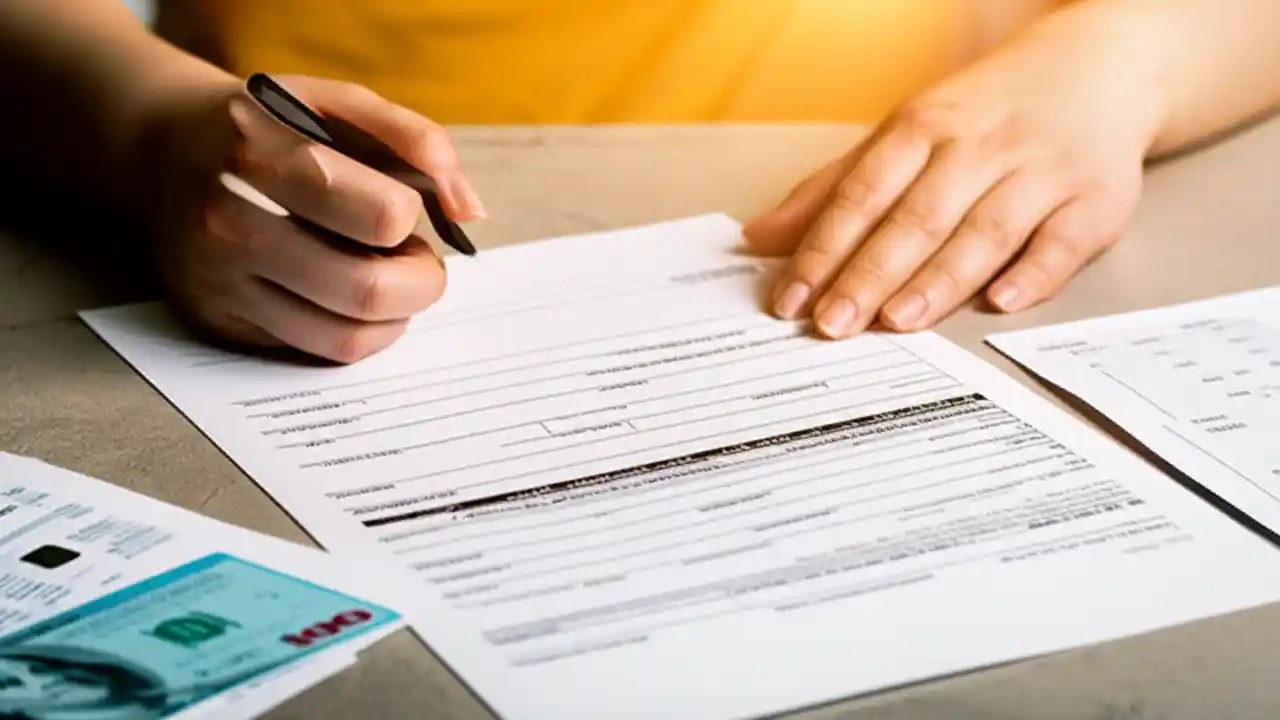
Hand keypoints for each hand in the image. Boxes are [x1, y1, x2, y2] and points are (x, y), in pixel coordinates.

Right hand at [143, 75, 482, 362]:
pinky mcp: (217, 321)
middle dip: (420, 283)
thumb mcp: (339, 103)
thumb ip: (417, 141)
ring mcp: (218, 279)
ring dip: (394, 317)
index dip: (410, 219)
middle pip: (367, 290)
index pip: (381, 217)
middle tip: (416, 262)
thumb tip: (469, 211)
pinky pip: (313, 352)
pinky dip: (355, 334)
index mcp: (263, 152)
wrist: (162, 150)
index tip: (402, 210)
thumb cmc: (273, 127)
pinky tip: (349, 299)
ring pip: (344, 337)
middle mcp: (229, 220)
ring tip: (387, 280)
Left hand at [743, 23, 1160, 337]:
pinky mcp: (1095, 199)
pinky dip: (1034, 273)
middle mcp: (980, 146)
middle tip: (831, 323)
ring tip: (895, 321)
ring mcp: (1041, 172)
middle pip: (917, 217)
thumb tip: (758, 239)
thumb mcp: (903, 134)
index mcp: (924, 127)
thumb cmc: (985, 113)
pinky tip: (1000, 302)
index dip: (822, 248)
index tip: (789, 298)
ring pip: (983, 231)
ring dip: (938, 280)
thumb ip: (833, 190)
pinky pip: (1064, 241)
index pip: (862, 194)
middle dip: (869, 274)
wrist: (1100, 67)